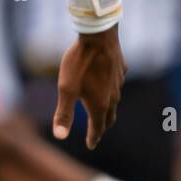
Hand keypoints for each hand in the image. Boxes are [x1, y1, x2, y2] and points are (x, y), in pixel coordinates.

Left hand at [53, 25, 125, 148]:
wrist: (99, 36)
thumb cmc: (79, 63)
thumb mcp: (66, 89)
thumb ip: (63, 114)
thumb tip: (59, 137)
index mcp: (99, 105)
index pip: (97, 128)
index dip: (93, 137)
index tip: (91, 145)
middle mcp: (112, 97)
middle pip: (109, 118)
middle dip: (102, 127)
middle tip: (97, 133)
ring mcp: (119, 83)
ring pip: (114, 102)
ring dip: (107, 109)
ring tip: (100, 110)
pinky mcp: (121, 70)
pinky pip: (117, 85)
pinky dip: (111, 91)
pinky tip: (106, 85)